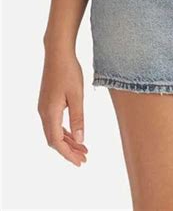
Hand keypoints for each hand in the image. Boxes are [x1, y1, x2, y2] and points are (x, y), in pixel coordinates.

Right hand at [38, 48, 87, 166]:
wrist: (58, 54)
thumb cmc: (69, 72)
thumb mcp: (77, 96)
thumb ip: (78, 118)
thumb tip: (81, 140)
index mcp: (50, 113)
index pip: (57, 141)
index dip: (68, 154)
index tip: (80, 162)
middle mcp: (44, 112)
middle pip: (54, 139)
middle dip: (69, 150)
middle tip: (84, 158)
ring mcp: (44, 107)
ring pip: (54, 131)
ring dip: (68, 141)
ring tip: (83, 149)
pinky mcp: (48, 102)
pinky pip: (55, 123)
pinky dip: (65, 131)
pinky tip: (75, 133)